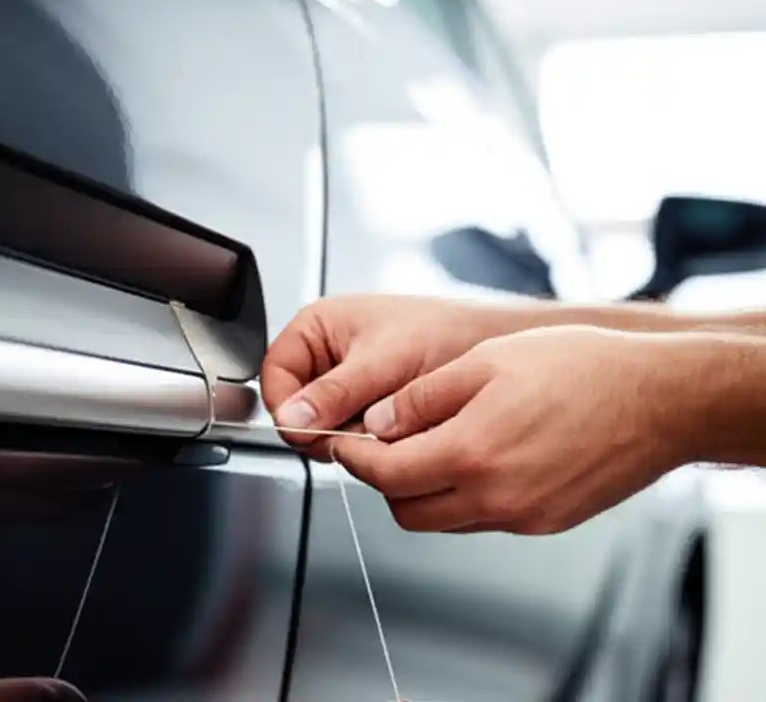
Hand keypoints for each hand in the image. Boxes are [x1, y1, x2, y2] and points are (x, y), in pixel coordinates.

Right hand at [261, 295, 528, 457]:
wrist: (491, 348)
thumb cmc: (443, 332)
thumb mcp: (382, 361)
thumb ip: (335, 393)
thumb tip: (293, 420)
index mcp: (316, 327)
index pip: (274, 375)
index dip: (287, 406)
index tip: (308, 430)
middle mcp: (326, 355)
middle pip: (297, 407)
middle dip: (327, 424)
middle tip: (360, 424)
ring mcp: (347, 383)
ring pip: (324, 425)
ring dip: (352, 434)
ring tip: (387, 419)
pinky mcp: (367, 407)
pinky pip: (351, 434)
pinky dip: (369, 438)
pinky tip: (393, 427)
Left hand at [334, 326, 694, 533]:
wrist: (663, 400)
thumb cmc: (584, 368)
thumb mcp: (488, 361)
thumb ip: (423, 398)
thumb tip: (377, 423)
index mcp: (472, 453)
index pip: (384, 474)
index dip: (354, 457)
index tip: (344, 438)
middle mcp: (495, 497)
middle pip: (405, 510)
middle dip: (383, 479)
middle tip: (382, 443)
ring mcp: (522, 516)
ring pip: (442, 520)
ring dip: (422, 491)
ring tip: (431, 444)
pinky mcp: (545, 522)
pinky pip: (482, 520)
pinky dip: (463, 497)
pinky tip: (476, 456)